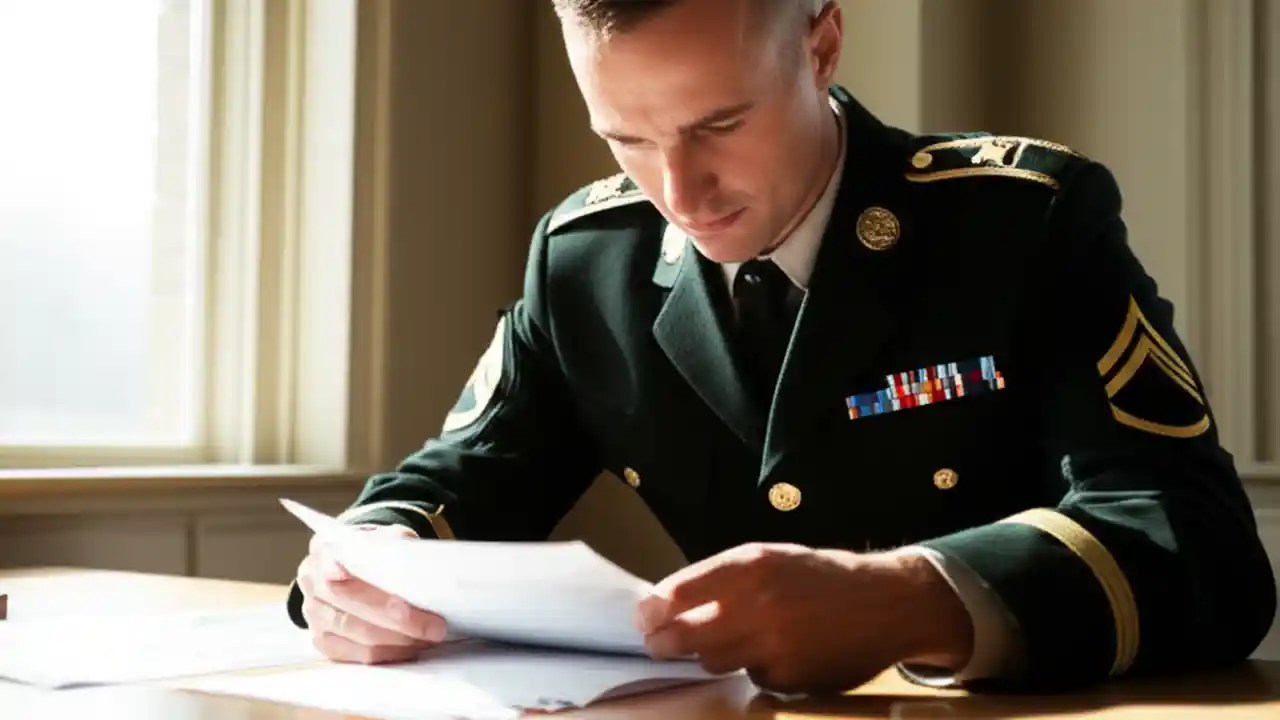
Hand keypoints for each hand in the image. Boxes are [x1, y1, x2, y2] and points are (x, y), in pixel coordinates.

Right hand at [296, 524, 447, 663]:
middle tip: (434, 627)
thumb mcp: (389, 537)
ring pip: (355, 635)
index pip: (328, 562)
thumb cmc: (379, 551)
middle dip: (396, 620)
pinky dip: (386, 655)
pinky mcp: (323, 640)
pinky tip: (409, 649)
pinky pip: (355, 656)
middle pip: (349, 606)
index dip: (335, 570)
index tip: (343, 573)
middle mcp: (311, 583)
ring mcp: (314, 615)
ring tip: (428, 639)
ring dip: (396, 641)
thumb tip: (420, 566)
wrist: (362, 565)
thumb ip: (397, 546)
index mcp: (324, 551)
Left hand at [636, 543, 972, 693]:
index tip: (644, 616)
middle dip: (663, 642)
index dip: (654, 609)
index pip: (680, 592)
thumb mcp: (772, 558)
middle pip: (686, 636)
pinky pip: (752, 677)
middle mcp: (758, 604)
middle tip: (656, 644)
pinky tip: (778, 653)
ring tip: (730, 640)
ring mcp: (773, 645)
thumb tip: (671, 600)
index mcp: (751, 565)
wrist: (887, 603)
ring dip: (710, 654)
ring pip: (713, 661)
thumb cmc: (822, 576)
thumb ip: (724, 577)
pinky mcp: (789, 678)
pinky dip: (755, 668)